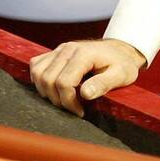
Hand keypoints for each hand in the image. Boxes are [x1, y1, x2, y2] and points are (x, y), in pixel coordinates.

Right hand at [29, 38, 147, 117]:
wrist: (121, 50)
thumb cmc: (123, 64)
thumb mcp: (121, 75)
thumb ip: (103, 84)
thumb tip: (84, 94)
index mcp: (84, 54)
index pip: (63, 82)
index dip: (69, 102)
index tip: (80, 111)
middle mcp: (68, 49)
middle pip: (48, 79)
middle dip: (57, 99)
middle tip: (73, 107)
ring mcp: (60, 49)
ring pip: (38, 73)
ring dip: (46, 91)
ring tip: (64, 99)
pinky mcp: (55, 52)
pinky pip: (36, 65)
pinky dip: (40, 80)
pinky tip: (54, 88)